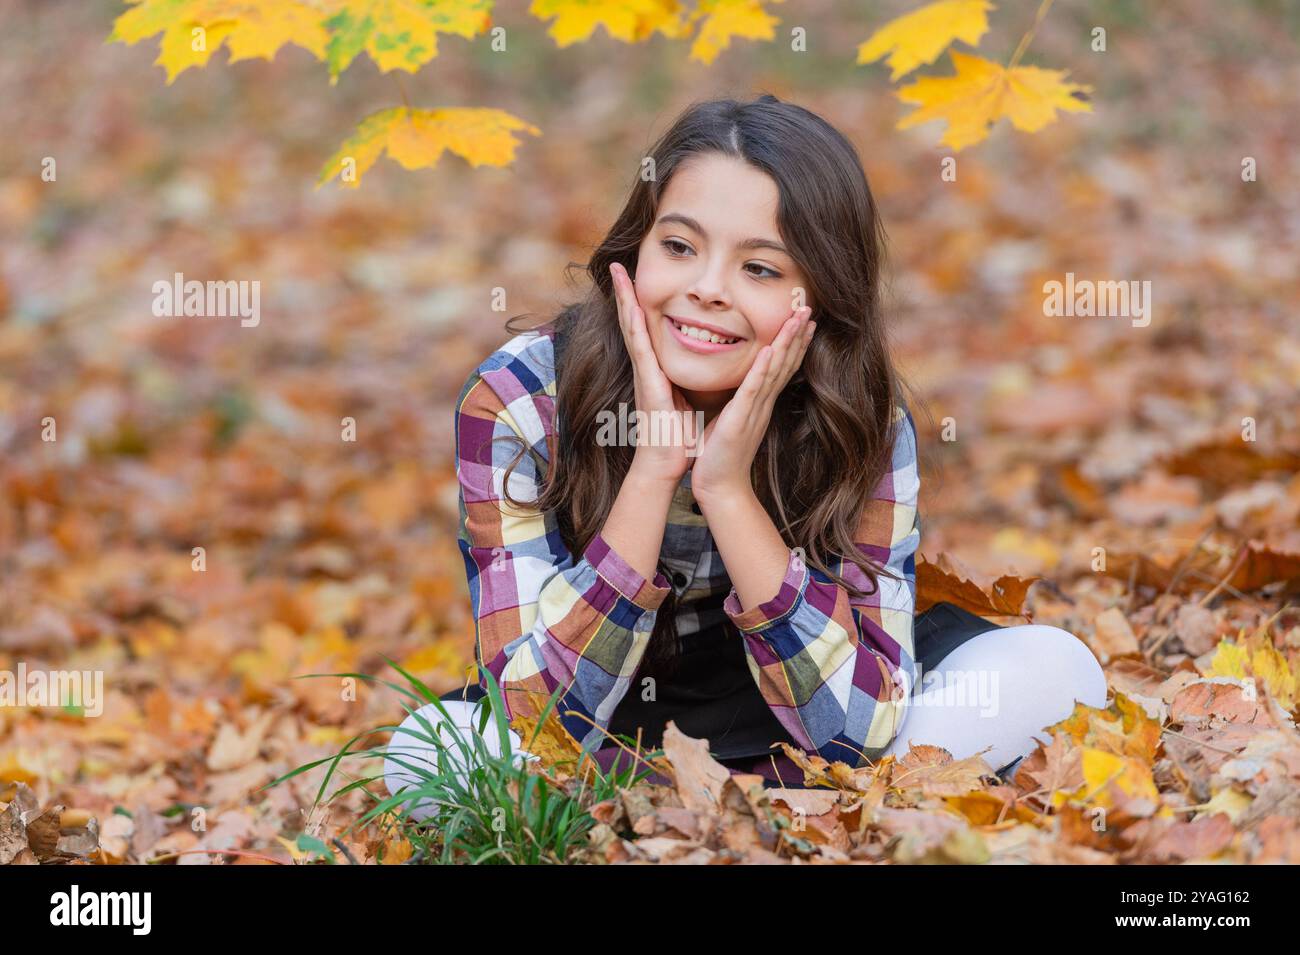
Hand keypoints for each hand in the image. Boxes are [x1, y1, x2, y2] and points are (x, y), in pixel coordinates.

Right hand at [609, 262, 700, 486]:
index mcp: (656, 368)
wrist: (668, 463)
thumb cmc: (678, 435)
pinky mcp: (647, 383)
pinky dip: (633, 326)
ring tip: (618, 272)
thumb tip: (703, 366)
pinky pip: (640, 349)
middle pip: (632, 320)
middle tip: (617, 262)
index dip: (640, 301)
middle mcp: (645, 367)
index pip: (646, 327)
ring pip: (631, 327)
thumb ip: (687, 380)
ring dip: (624, 299)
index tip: (635, 276)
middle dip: (625, 291)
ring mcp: (643, 373)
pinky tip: (630, 307)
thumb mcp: (686, 397)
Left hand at [690, 306, 814, 505]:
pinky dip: (763, 369)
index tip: (803, 318)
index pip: (781, 365)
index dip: (793, 341)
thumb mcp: (732, 419)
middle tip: (808, 308)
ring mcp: (754, 411)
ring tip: (798, 318)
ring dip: (787, 343)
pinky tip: (771, 350)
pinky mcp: (741, 420)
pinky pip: (753, 390)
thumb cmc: (721, 454)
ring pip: (775, 370)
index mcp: (759, 402)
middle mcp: (763, 403)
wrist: (720, 487)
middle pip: (785, 362)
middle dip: (797, 334)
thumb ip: (739, 400)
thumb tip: (738, 384)